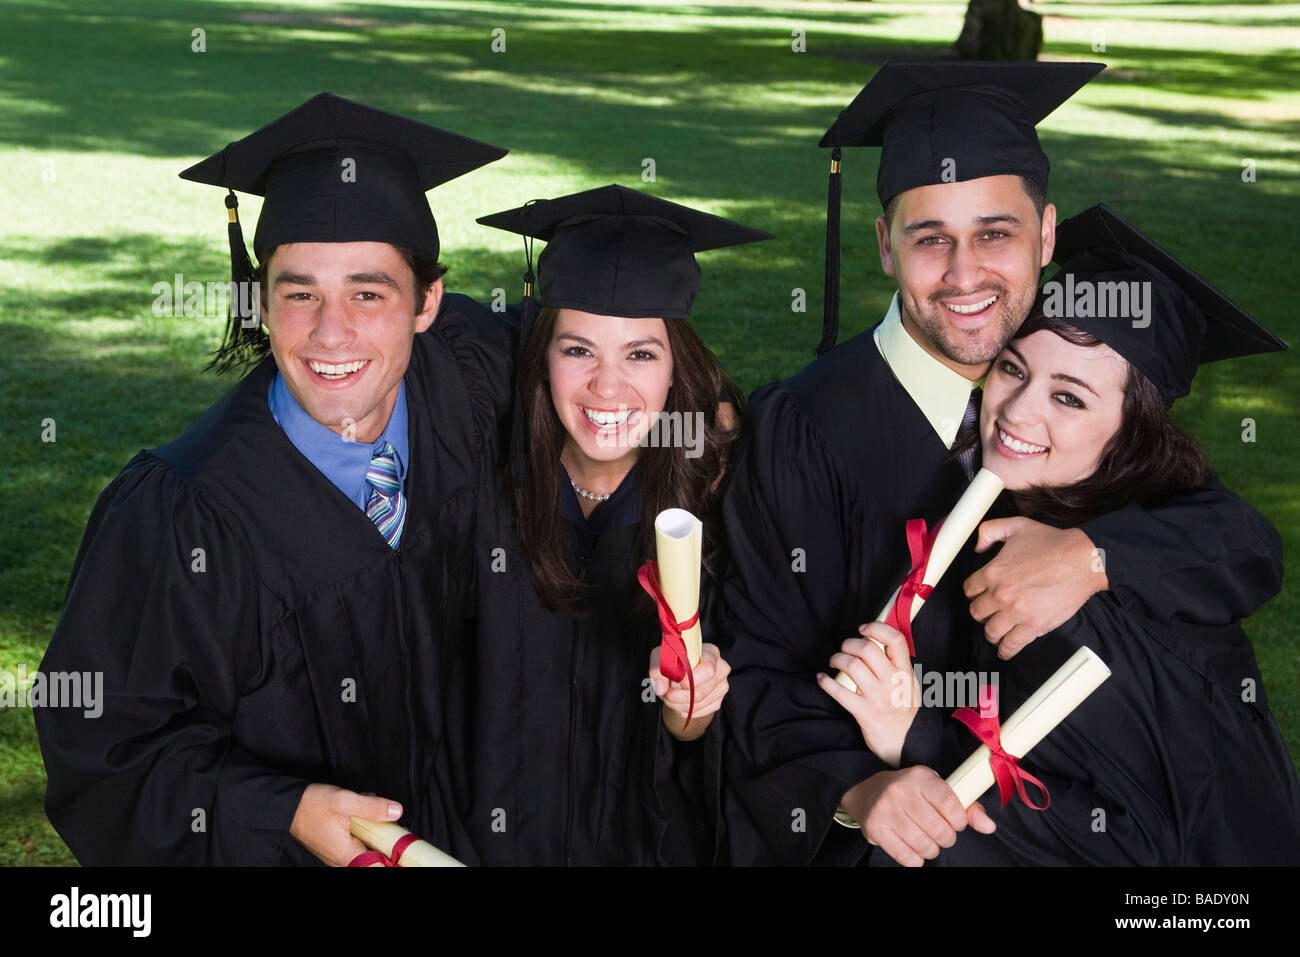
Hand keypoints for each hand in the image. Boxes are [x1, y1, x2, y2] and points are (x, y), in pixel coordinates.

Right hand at [289, 783, 402, 866]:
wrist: (287, 807)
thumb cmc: (311, 805)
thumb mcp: (344, 800)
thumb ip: (372, 807)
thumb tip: (396, 811)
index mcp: (347, 854)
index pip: (379, 866)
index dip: (394, 857)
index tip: (403, 842)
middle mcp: (343, 860)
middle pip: (376, 858)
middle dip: (387, 839)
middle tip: (393, 823)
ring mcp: (339, 855)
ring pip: (368, 849)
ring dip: (375, 831)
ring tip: (374, 812)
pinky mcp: (337, 847)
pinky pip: (358, 843)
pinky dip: (364, 829)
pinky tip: (363, 812)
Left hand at [651, 642, 729, 740]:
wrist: (679, 674)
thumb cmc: (672, 660)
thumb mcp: (660, 658)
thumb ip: (657, 670)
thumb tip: (661, 688)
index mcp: (711, 653)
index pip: (708, 669)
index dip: (688, 680)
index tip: (673, 681)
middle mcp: (721, 669)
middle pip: (701, 691)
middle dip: (678, 696)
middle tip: (667, 692)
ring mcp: (722, 687)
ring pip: (698, 704)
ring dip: (678, 704)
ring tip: (669, 695)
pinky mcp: (717, 701)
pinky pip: (700, 712)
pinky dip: (684, 710)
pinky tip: (678, 701)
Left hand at [817, 622, 918, 765]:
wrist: (906, 743)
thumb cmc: (904, 711)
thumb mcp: (909, 684)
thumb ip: (897, 664)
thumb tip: (877, 640)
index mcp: (905, 672)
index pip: (896, 640)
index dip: (877, 627)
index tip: (863, 628)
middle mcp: (892, 681)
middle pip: (867, 648)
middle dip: (849, 643)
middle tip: (844, 648)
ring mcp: (877, 697)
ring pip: (852, 665)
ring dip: (837, 659)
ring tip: (835, 662)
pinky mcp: (863, 712)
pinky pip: (839, 691)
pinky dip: (826, 682)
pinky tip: (822, 679)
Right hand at [840, 767, 995, 866]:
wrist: (867, 793)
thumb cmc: (911, 792)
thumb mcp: (936, 789)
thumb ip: (966, 807)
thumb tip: (989, 826)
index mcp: (920, 777)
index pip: (951, 804)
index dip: (958, 821)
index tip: (955, 822)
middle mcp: (901, 791)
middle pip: (939, 830)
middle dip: (946, 838)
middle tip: (940, 833)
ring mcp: (886, 810)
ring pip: (924, 846)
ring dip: (931, 850)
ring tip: (927, 840)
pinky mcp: (876, 829)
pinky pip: (907, 857)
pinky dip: (916, 859)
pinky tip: (913, 847)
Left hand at [964, 518, 1107, 658]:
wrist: (1082, 560)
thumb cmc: (1054, 543)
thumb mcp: (1016, 526)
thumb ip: (990, 531)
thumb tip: (977, 547)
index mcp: (993, 571)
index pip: (969, 589)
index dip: (974, 592)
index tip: (980, 594)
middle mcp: (1001, 594)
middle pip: (977, 612)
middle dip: (982, 611)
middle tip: (990, 611)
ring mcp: (1017, 612)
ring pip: (990, 631)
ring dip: (992, 631)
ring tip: (996, 630)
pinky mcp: (1034, 626)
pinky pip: (1011, 645)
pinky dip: (1005, 650)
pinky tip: (1005, 650)